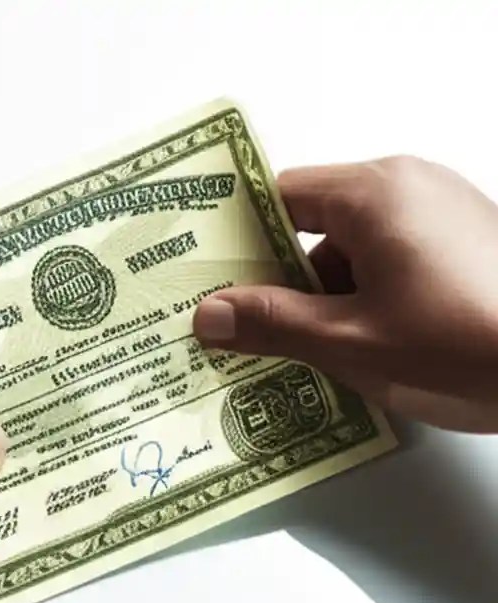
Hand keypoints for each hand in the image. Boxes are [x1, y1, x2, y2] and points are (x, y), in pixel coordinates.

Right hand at [193, 156, 497, 431]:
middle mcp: (408, 186)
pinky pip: (391, 259)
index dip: (234, 235)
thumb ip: (272, 323)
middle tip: (237, 325)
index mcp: (374, 193)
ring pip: (353, 248)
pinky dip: (365, 297)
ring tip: (298, 352)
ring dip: (322, 296)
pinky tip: (355, 347)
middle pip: (313, 223)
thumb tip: (208, 314)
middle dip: (277, 278)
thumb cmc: (467, 347)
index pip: (277, 195)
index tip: (199, 271)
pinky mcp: (466, 242)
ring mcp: (443, 212)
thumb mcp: (352, 344)